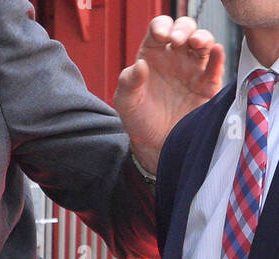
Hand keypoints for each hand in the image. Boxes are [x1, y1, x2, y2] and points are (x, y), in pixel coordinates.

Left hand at [115, 15, 223, 172]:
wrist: (155, 145)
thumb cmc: (139, 119)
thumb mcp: (126, 102)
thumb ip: (128, 82)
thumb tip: (139, 65)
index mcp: (153, 55)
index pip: (159, 29)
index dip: (161, 27)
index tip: (161, 36)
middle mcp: (175, 57)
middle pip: (185, 29)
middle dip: (184, 28)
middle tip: (178, 40)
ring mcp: (193, 68)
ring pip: (203, 41)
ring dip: (202, 37)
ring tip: (196, 43)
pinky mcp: (207, 83)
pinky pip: (216, 65)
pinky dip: (218, 56)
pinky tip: (216, 52)